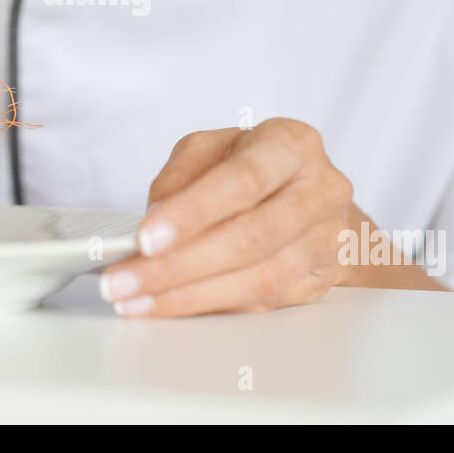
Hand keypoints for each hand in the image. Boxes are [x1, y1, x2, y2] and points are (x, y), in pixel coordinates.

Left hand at [99, 119, 352, 315]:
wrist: (314, 192)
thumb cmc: (255, 164)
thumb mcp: (214, 147)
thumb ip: (182, 174)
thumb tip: (154, 219)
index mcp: (292, 145)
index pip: (243, 180)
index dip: (193, 212)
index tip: (145, 239)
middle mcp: (320, 191)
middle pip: (251, 237)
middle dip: (180, 266)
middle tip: (126, 281)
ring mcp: (328, 238)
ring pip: (259, 279)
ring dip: (190, 295)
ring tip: (138, 300)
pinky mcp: (322, 278)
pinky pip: (264, 302)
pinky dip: (212, 307)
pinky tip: (170, 306)